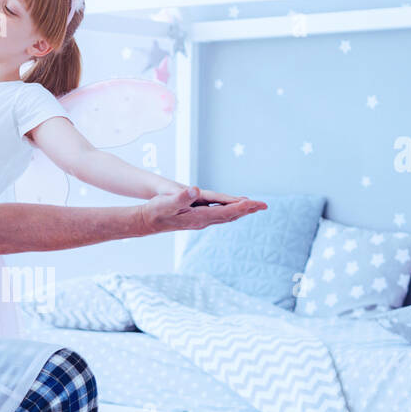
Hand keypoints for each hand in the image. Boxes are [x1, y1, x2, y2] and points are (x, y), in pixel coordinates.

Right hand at [140, 186, 266, 234]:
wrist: (146, 222)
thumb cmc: (156, 211)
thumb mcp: (167, 202)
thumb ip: (182, 196)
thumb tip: (195, 189)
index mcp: (199, 217)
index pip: (225, 213)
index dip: (241, 207)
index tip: (255, 203)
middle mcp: (202, 222)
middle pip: (230, 216)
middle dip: (247, 211)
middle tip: (264, 206)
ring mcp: (200, 222)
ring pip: (226, 217)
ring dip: (240, 212)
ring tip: (253, 207)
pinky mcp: (197, 219)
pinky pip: (219, 216)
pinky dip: (229, 212)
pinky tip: (232, 210)